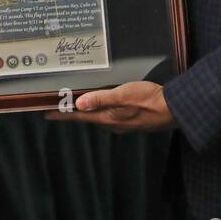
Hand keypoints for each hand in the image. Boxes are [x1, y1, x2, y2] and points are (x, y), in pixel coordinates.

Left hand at [46, 81, 173, 131]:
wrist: (173, 109)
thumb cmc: (149, 100)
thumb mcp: (123, 95)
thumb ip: (101, 99)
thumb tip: (79, 104)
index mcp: (107, 118)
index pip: (78, 116)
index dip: (62, 114)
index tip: (47, 114)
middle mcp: (112, 124)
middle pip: (87, 118)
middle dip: (72, 113)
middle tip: (58, 108)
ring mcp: (122, 124)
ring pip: (98, 118)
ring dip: (87, 112)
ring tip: (77, 105)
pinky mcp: (130, 120)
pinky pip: (109, 116)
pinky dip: (101, 111)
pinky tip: (104, 105)